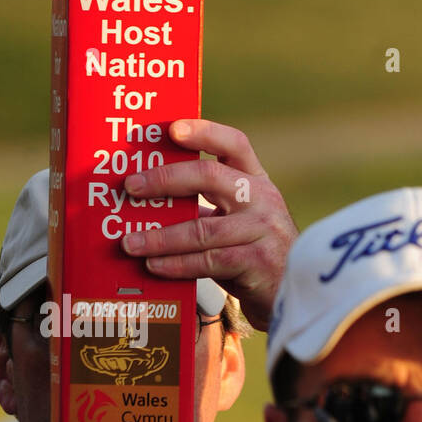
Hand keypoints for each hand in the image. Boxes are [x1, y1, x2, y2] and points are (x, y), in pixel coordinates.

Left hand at [119, 119, 296, 331]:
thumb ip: (202, 205)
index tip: (171, 128)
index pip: (234, 143)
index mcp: (255, 180)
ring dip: (160, 237)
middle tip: (130, 186)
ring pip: (202, 229)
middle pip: (209, 176)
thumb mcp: (235, 219)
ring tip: (130, 242)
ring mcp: (262, 230)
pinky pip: (208, 261)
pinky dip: (177, 264)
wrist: (291, 292)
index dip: (204, 132)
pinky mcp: (258, 263)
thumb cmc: (249, 252)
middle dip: (164, 179)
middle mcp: (262, 198)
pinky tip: (154, 266)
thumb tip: (144, 200)